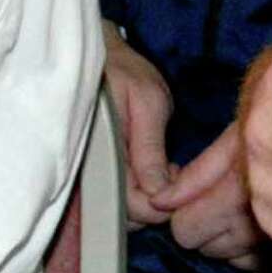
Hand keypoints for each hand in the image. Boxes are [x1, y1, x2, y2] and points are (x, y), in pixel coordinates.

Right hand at [106, 30, 175, 227]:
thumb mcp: (146, 102)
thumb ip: (149, 149)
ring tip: (165, 166)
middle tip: (174, 171)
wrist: (100, 57)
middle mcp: (92, 174)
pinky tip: (154, 166)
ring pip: (124, 208)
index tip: (180, 181)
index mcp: (101, 160)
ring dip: (149, 195)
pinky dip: (140, 187)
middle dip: (156, 202)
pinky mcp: (99, 169)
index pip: (131, 207)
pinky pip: (120, 193)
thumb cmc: (123, 73)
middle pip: (126, 215)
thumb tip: (159, 192)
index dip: (161, 204)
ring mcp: (93, 174)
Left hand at [153, 123, 262, 269]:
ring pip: (236, 261)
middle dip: (210, 228)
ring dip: (237, 242)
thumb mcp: (241, 130)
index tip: (200, 195)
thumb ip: (201, 170)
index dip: (186, 212)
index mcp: (236, 192)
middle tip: (230, 199)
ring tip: (255, 207)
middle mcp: (257, 224)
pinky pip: (264, 269)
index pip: (184, 228)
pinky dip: (263, 251)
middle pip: (207, 249)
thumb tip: (161, 201)